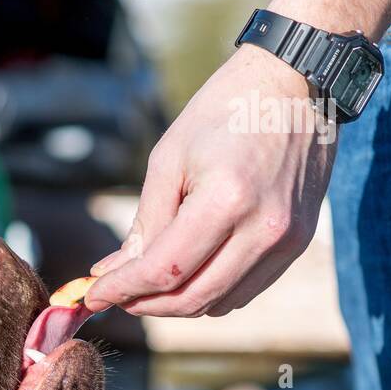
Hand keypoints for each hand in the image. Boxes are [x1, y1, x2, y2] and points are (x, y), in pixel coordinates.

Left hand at [85, 46, 338, 318]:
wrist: (296, 85)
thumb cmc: (224, 111)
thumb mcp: (170, 158)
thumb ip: (145, 223)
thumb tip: (113, 272)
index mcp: (226, 199)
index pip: (165, 270)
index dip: (124, 290)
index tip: (94, 297)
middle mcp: (263, 229)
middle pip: (192, 298)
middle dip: (146, 304)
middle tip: (119, 296)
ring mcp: (285, 241)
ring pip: (218, 304)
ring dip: (177, 303)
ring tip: (150, 284)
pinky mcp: (297, 245)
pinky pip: (244, 292)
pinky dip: (210, 293)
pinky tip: (190, 273)